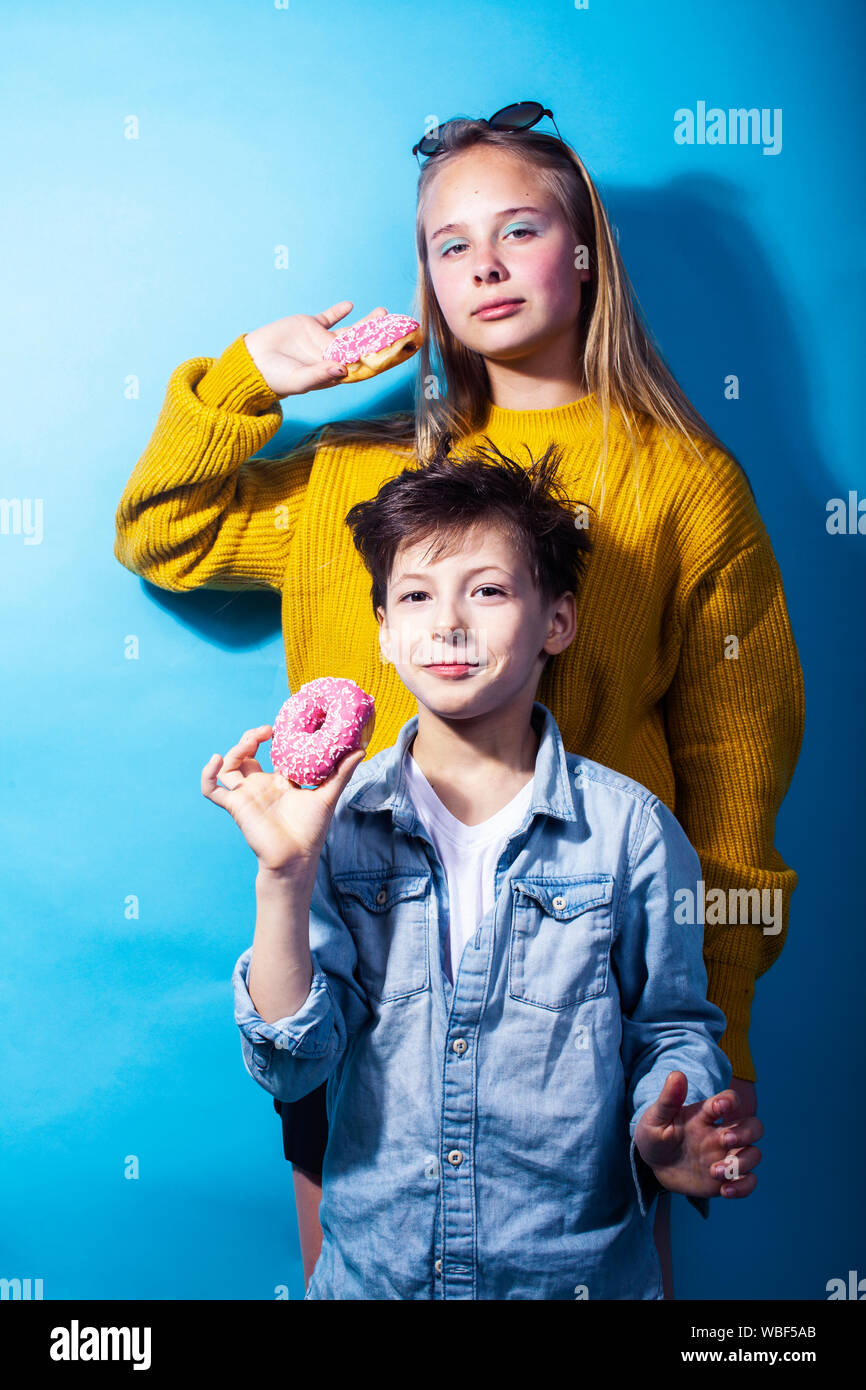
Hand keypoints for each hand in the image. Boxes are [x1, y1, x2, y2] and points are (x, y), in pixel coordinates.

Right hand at [201, 725, 366, 874]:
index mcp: (279, 782)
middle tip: (267, 731)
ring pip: (229, 766)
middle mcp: (260, 786)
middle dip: (251, 738)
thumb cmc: (311, 831)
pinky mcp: (235, 805)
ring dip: (235, 749)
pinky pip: (212, 789)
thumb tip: (361, 749)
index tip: (281, 726)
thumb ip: (341, 772)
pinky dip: (208, 774)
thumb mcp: (328, 795)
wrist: (296, 859)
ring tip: (252, 740)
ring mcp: (246, 795)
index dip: (271, 738)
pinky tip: (217, 759)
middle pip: (245, 755)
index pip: (269, 754)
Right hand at [244, 303, 388, 397]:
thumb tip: (343, 369)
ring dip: (365, 322)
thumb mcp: (298, 380)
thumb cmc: (274, 378)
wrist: (252, 362)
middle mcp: (330, 356)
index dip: (377, 358)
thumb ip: (320, 374)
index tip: (395, 350)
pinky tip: (350, 305)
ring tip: (381, 312)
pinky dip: (338, 311)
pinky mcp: (308, 327)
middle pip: (360, 345)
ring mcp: (320, 341)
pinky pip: (327, 317)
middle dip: (378, 336)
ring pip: (349, 330)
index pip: (360, 364)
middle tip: (394, 325)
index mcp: (331, 372)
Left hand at [634, 1071, 763, 1199]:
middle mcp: (721, 1133)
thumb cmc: (655, 1134)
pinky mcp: (726, 1177)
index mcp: (706, 1114)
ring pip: (754, 1154)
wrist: (653, 1164)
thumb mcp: (656, 1117)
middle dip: (746, 1133)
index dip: (731, 1100)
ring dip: (742, 1163)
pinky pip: (748, 1182)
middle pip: (754, 1126)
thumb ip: (668, 1099)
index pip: (729, 1100)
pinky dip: (743, 1187)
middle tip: (724, 1140)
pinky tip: (724, 1190)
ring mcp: (725, 1155)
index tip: (721, 1106)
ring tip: (714, 1171)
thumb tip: (677, 1075)